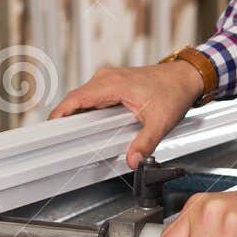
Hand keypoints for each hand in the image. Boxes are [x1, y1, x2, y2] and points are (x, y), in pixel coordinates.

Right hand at [48, 61, 205, 167]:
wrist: (186, 76)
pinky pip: (92, 95)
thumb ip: (145, 142)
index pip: (77, 98)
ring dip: (75, 113)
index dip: (60, 113)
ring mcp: (109, 78)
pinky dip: (86, 108)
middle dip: (65, 117)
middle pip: (75, 98)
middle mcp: (107, 77)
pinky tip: (86, 124)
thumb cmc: (174, 91)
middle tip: (56, 138)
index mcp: (113, 84)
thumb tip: (132, 160)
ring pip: (83, 96)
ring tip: (68, 134)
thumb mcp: (161, 122)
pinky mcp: (113, 82)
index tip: (50, 128)